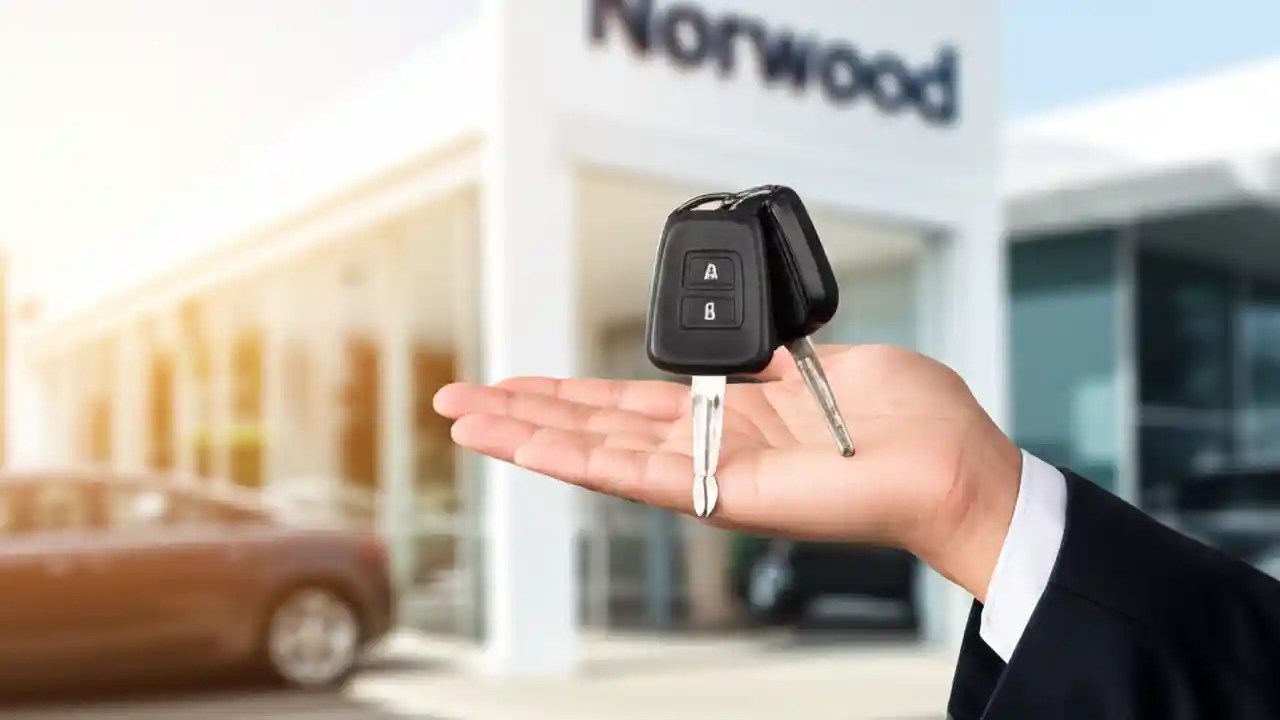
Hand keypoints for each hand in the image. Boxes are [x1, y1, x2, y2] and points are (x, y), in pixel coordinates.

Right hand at [433, 344, 1021, 600]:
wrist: (956, 464)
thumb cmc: (912, 421)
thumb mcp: (825, 363)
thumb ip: (772, 357)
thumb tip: (748, 343)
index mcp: (731, 416)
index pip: (628, 407)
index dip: (568, 394)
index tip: (517, 381)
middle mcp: (711, 450)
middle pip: (596, 431)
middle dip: (524, 415)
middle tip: (459, 402)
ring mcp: (712, 476)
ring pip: (600, 456)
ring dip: (529, 438)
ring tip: (467, 423)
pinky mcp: (726, 494)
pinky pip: (640, 476)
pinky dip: (577, 460)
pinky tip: (527, 446)